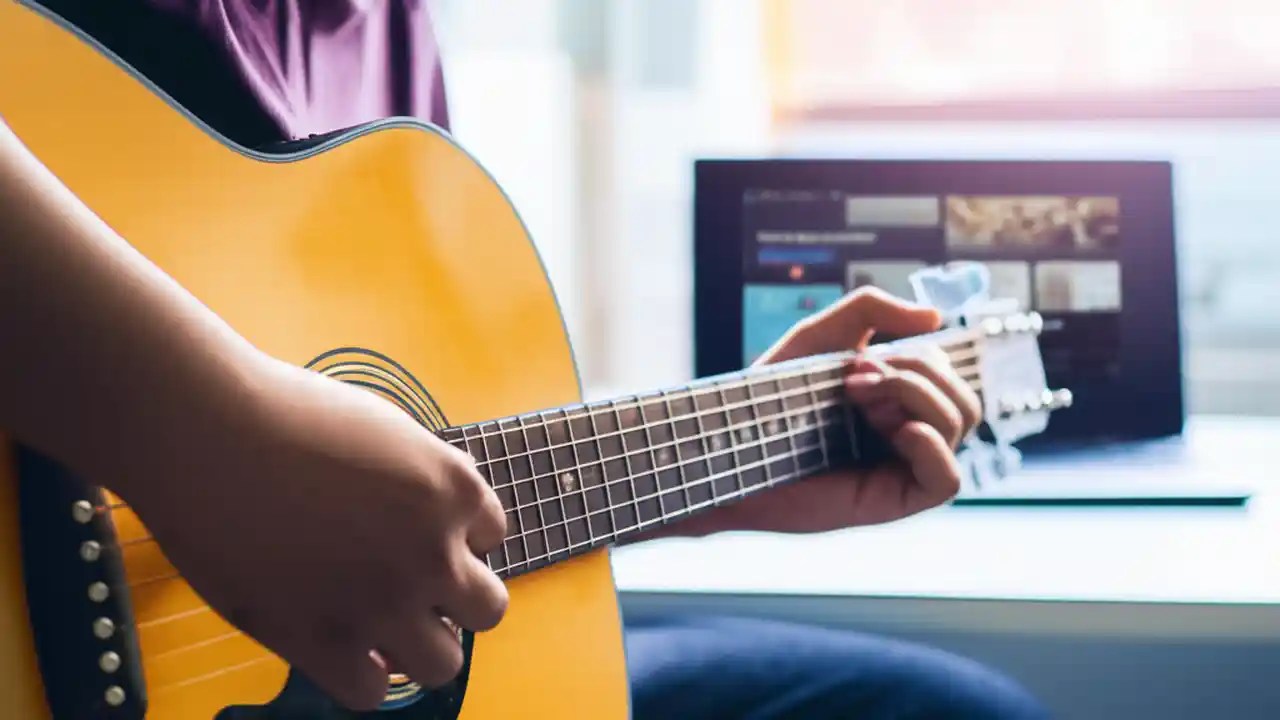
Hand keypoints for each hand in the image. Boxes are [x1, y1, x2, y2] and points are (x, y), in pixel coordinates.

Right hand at [107, 354, 506, 710]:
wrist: (205, 430)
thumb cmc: (287, 415)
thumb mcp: (386, 429)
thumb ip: (426, 477)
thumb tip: (449, 515)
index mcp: (453, 489)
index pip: (490, 535)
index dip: (450, 535)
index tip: (405, 529)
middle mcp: (433, 551)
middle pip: (487, 609)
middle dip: (453, 599)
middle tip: (405, 584)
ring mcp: (384, 603)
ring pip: (443, 662)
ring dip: (418, 645)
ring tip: (377, 622)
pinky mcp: (325, 641)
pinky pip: (371, 693)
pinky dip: (360, 675)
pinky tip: (335, 644)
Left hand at [676, 287, 979, 535]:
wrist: (730, 440)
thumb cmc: (768, 394)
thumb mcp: (821, 336)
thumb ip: (871, 310)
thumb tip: (935, 317)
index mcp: (897, 401)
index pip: (948, 374)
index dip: (917, 359)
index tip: (857, 363)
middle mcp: (907, 436)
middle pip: (963, 398)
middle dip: (916, 375)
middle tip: (855, 382)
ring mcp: (902, 470)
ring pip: (959, 425)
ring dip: (913, 397)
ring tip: (857, 403)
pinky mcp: (891, 501)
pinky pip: (948, 480)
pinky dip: (933, 446)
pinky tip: (899, 430)